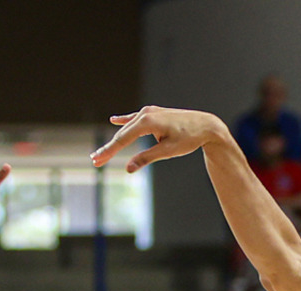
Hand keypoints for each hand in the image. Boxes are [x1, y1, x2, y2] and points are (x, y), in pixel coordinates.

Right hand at [91, 108, 232, 173]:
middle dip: (109, 148)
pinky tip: (114, 120)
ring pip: (128, 128)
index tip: (97, 161)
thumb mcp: (168, 151)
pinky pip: (135, 119)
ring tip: (103, 151)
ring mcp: (149, 112)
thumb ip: (147, 158)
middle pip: (122, 134)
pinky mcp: (154, 113)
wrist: (205, 124)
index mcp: (147, 122)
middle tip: (95, 161)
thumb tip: (129, 168)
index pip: (123, 140)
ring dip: (115, 139)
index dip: (109, 152)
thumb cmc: (189, 138)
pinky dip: (124, 121)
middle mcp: (145, 114)